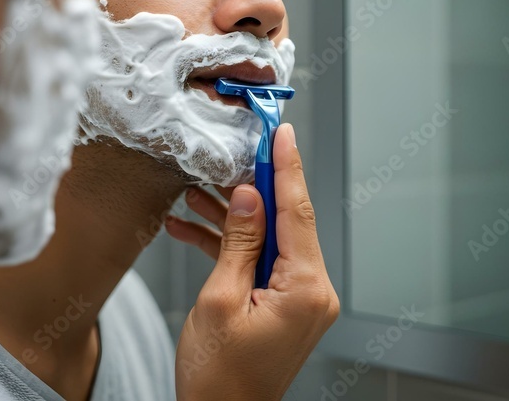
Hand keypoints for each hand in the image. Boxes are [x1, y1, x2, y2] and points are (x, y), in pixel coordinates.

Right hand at [171, 124, 339, 400]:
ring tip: (196, 193)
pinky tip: (194, 229)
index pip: (298, 212)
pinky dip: (231, 246)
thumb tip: (248, 196)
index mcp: (307, 289)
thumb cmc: (220, 378)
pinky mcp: (284, 303)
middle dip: (252, 188)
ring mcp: (300, 298)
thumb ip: (238, 242)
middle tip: (228, 156)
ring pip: (268, 239)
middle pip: (285, 221)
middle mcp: (313, 291)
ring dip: (233, 218)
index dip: (286, 167)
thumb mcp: (220, 299)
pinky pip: (260, 262)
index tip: (281, 133)